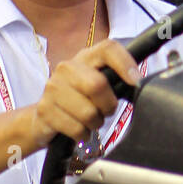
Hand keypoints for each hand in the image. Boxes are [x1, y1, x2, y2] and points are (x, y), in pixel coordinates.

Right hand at [24, 39, 141, 152]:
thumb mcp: (97, 82)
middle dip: (108, 105)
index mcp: (85, 57)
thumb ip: (115, 78)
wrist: (44, 116)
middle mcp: (66, 68)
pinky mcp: (44, 110)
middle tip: (107, 110)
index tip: (136, 81)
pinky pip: (76, 129)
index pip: (108, 48)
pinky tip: (78, 129)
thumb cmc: (80, 98)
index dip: (125, 63)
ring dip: (95, 123)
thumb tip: (138, 82)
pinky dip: (83, 134)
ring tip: (90, 120)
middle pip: (97, 85)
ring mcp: (53, 88)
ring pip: (88, 112)